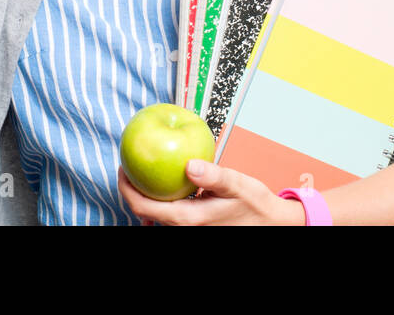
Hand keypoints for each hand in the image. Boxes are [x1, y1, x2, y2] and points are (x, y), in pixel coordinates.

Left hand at [117, 161, 305, 225]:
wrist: (270, 224)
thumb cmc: (254, 205)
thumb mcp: (238, 185)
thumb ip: (214, 176)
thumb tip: (189, 165)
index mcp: (188, 219)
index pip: (143, 207)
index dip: (127, 189)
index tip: (122, 167)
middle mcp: (184, 228)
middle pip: (143, 212)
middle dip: (130, 190)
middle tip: (127, 165)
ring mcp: (187, 229)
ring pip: (154, 214)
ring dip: (143, 195)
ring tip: (140, 173)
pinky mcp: (193, 225)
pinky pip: (167, 213)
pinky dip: (158, 200)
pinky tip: (161, 186)